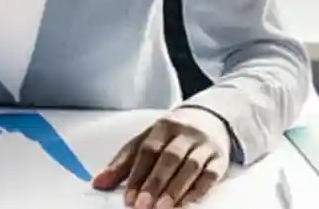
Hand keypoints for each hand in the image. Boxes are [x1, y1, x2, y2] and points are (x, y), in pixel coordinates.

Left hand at [92, 107, 231, 207]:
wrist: (210, 118)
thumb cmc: (172, 135)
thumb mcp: (146, 141)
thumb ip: (123, 163)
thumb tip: (98, 183)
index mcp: (162, 126)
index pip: (147, 150)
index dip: (136, 175)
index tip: (128, 198)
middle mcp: (185, 133)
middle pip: (169, 158)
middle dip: (154, 184)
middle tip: (143, 206)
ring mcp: (204, 144)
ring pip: (191, 166)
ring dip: (175, 189)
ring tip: (162, 208)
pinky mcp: (220, 158)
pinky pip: (211, 174)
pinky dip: (199, 189)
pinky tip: (187, 202)